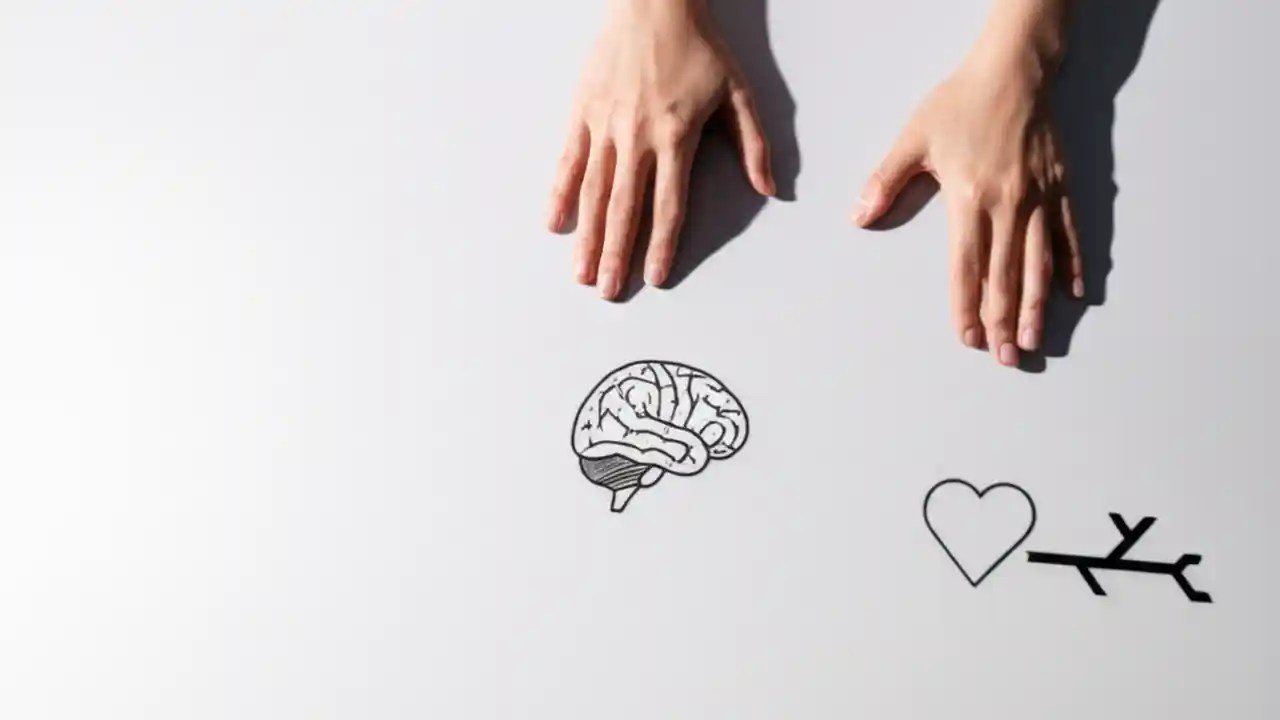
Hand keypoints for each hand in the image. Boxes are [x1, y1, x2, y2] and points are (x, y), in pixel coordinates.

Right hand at [547, 0, 774, 299]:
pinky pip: (569, 160)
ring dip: (588, 235)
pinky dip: (560, 193)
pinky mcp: (583, 111)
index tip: (656, 276)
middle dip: (618, 254)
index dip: (663, 244)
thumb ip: (753, 143)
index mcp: (676, 136)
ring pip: (594, 191)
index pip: (670, 203)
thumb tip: (769, 188)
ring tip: (582, 272)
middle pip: (626, 207)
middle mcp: (637, 136)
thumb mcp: (738, 91)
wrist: (653, 1)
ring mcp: (605, 125)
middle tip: (609, 291)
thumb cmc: (698, 46)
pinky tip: (554, 223)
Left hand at [855, 28, 1082, 366]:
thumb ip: (886, 181)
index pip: (967, 267)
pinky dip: (1072, 264)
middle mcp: (1009, 205)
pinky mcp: (1061, 186)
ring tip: (1035, 340)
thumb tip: (858, 217)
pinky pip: (1069, 234)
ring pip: (1040, 262)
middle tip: (1005, 358)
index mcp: (970, 198)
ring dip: (1038, 306)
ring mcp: (1040, 197)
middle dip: (1004, 321)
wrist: (1014, 69)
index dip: (966, 306)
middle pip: (1006, 275)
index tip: (967, 338)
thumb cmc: (961, 102)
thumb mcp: (914, 138)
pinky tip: (1074, 294)